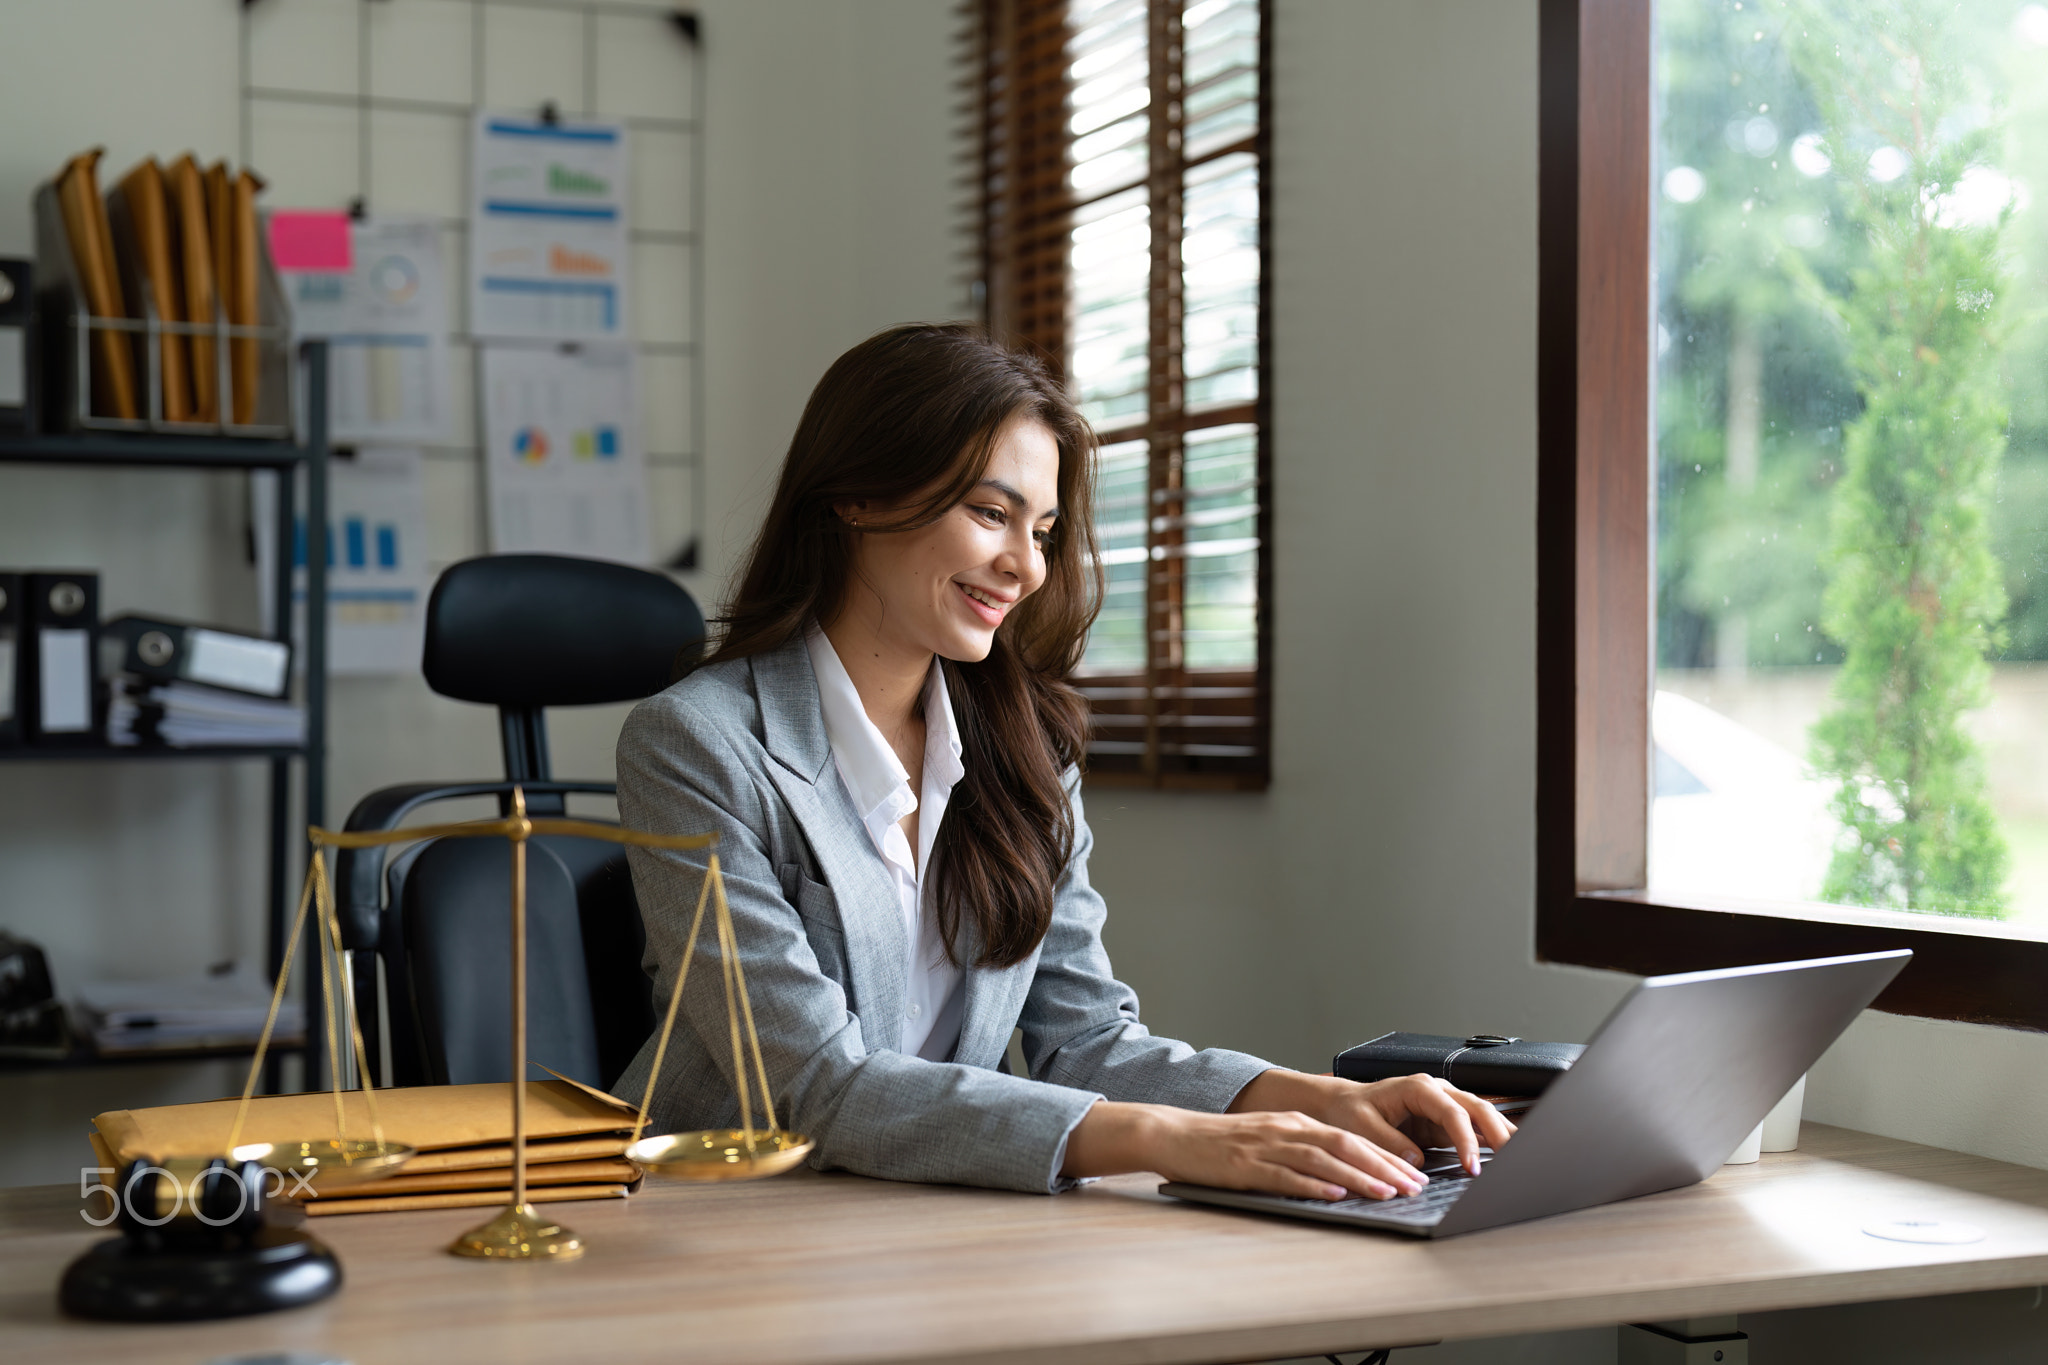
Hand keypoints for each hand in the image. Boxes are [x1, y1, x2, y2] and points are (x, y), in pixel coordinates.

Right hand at [1061, 1101, 1429, 1201]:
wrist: (1173, 1133)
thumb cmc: (1220, 1143)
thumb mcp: (1267, 1139)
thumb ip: (1301, 1152)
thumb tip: (1341, 1178)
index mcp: (1295, 1123)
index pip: (1351, 1138)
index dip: (1385, 1156)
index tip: (1413, 1174)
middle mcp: (1286, 1130)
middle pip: (1345, 1145)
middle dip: (1384, 1166)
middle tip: (1414, 1185)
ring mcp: (1266, 1146)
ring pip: (1322, 1160)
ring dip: (1359, 1177)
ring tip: (1387, 1193)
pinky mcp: (1246, 1166)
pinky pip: (1286, 1176)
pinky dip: (1313, 1186)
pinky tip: (1334, 1196)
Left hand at [1229, 1069, 1516, 1177]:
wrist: (1340, 1105)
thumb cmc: (1348, 1112)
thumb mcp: (1361, 1127)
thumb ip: (1389, 1143)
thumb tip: (1416, 1160)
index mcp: (1417, 1088)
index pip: (1452, 1113)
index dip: (1465, 1140)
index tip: (1472, 1168)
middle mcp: (1436, 1091)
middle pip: (1477, 1108)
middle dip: (1498, 1134)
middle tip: (1515, 1163)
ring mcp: (1444, 1104)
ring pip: (1482, 1116)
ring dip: (1502, 1137)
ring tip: (1522, 1161)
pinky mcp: (1445, 1121)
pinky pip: (1474, 1129)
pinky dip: (1491, 1143)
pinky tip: (1507, 1158)